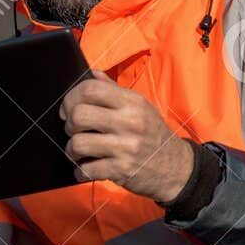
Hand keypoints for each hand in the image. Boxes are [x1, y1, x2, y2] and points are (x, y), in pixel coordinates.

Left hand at [61, 69, 194, 203]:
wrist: (175, 167)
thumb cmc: (152, 134)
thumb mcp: (140, 107)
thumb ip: (114, 90)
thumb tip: (92, 73)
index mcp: (132, 102)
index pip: (90, 89)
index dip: (71, 98)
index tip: (69, 110)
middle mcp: (130, 121)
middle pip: (79, 115)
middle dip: (69, 125)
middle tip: (74, 131)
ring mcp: (126, 146)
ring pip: (78, 143)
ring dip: (72, 150)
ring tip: (79, 152)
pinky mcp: (122, 169)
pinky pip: (86, 169)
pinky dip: (81, 171)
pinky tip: (87, 169)